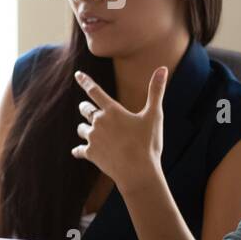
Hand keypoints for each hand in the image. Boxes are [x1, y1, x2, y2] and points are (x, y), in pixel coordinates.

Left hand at [71, 67, 165, 191]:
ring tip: (91, 132)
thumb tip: (162, 68)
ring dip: (85, 129)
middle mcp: (99, 122)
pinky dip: (79, 150)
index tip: (78, 74)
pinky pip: (79, 150)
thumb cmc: (148, 143)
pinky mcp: (90, 153)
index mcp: (113, 111)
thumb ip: (156, 91)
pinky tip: (77, 152)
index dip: (86, 82)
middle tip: (87, 108)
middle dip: (86, 108)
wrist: (138, 171)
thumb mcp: (154, 116)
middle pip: (85, 109)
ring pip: (81, 129)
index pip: (95, 92)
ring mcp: (93, 138)